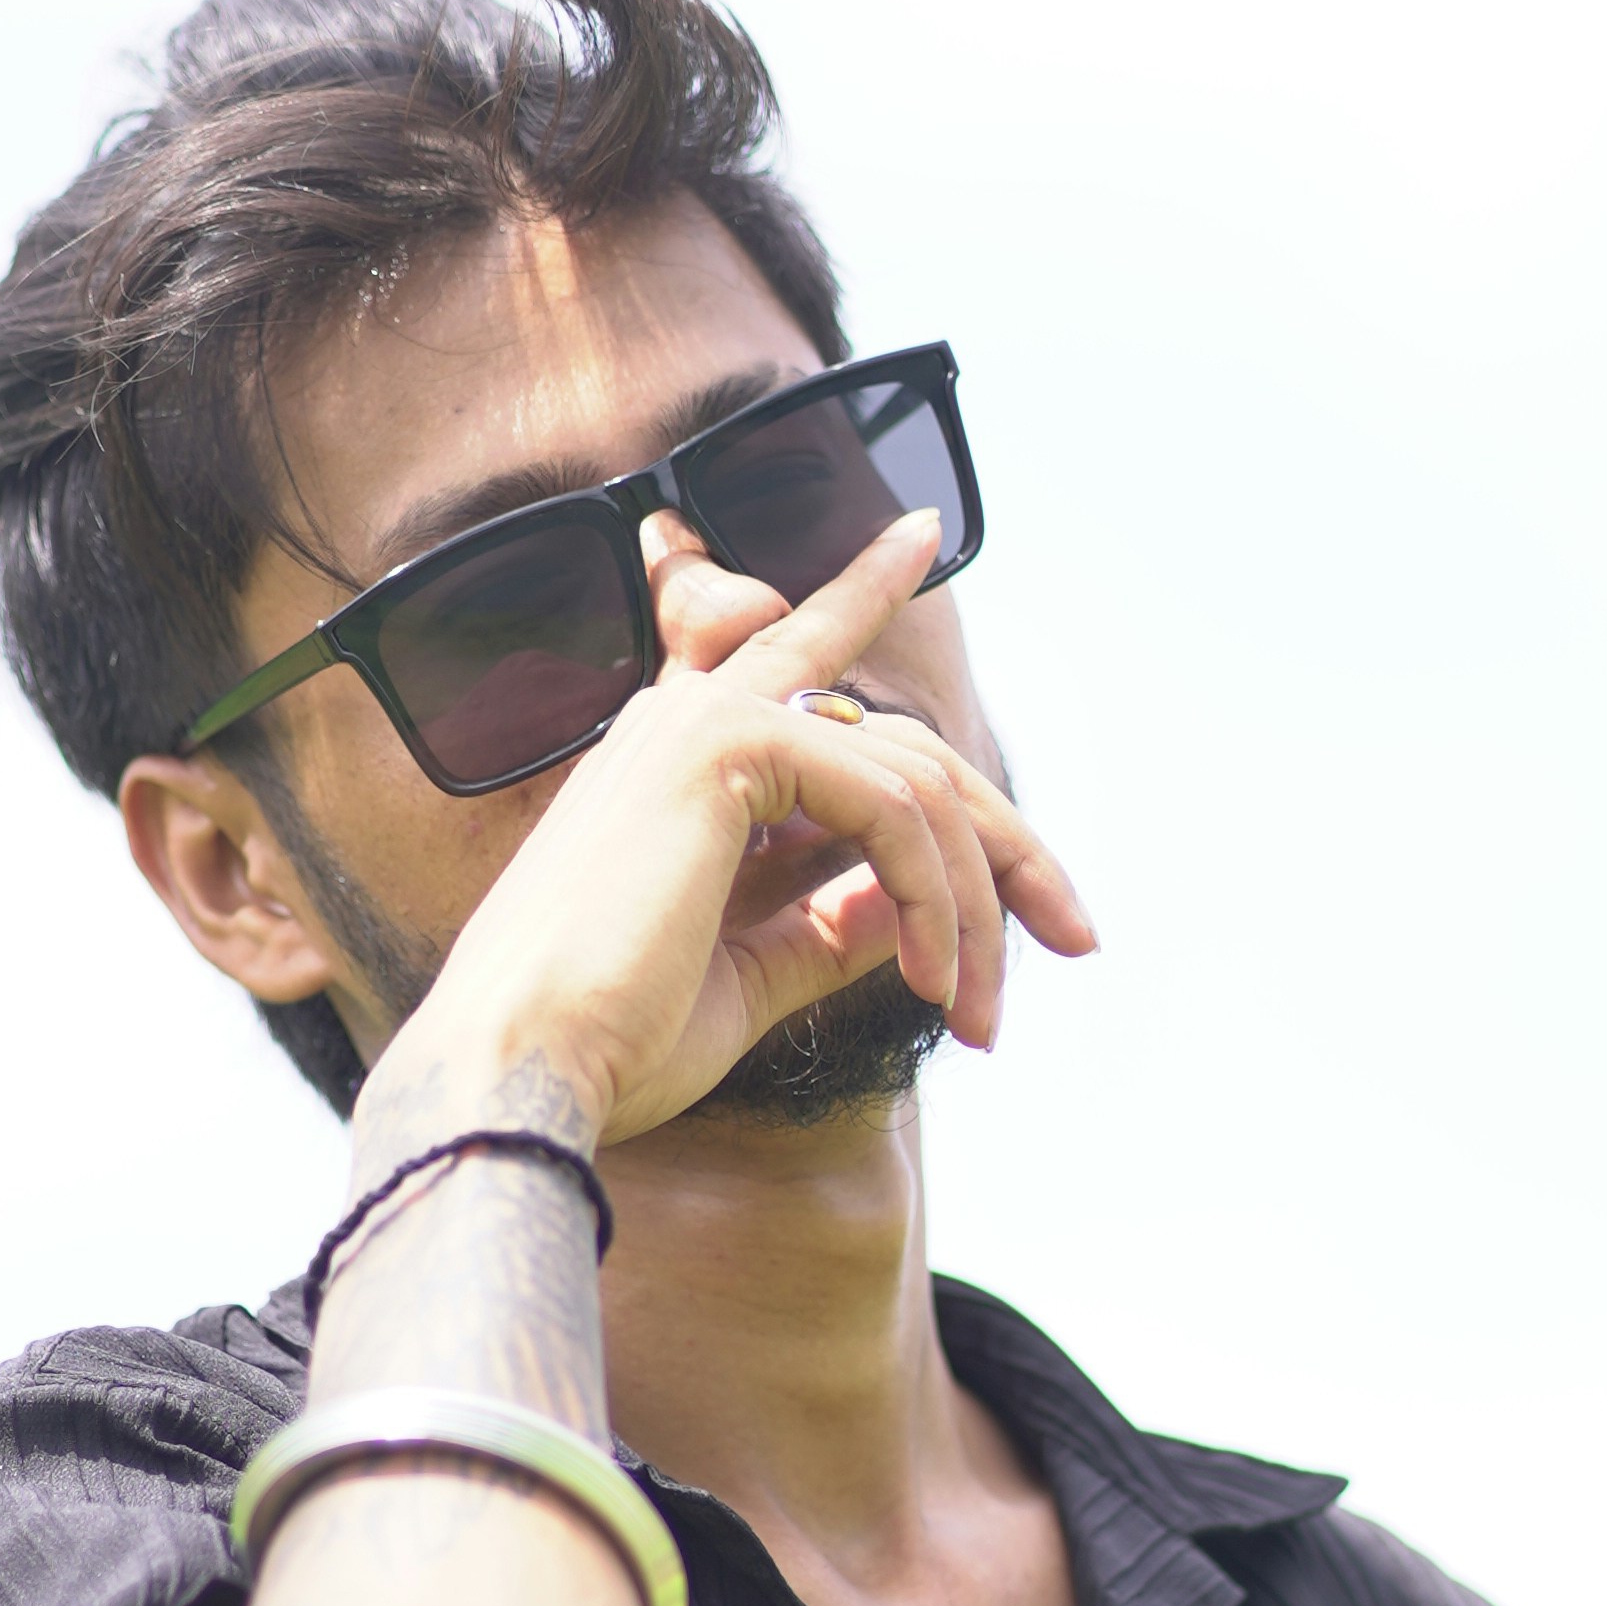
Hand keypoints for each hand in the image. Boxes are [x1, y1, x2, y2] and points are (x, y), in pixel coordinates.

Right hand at [385, 501, 1095, 1148]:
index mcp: (674, 765)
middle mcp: (684, 720)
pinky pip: (889, 803)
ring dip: (975, 901)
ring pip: (915, 779)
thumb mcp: (751, 979)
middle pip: (901, 742)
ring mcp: (700, 720)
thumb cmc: (612, 1042)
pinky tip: (936, 978)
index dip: (859, 590)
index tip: (920, 533)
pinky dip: (932, 892)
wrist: (526, 1072)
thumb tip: (911, 904)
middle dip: (1004, 841)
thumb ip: (829, 926)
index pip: (793, 664)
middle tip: (1080, 933)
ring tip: (987, 1013)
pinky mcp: (726, 745)